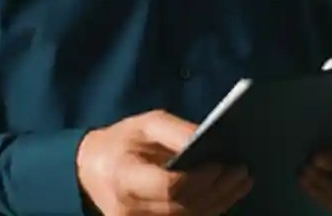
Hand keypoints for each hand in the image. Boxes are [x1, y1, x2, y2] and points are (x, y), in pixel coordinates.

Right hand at [77, 109, 252, 214]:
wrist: (89, 169)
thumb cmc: (120, 141)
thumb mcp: (145, 124)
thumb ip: (177, 131)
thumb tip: (213, 141)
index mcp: (124, 174)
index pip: (168, 186)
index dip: (199, 178)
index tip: (221, 164)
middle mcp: (129, 206)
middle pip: (183, 206)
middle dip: (218, 190)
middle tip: (242, 172)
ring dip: (220, 202)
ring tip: (242, 182)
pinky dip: (208, 209)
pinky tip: (226, 195)